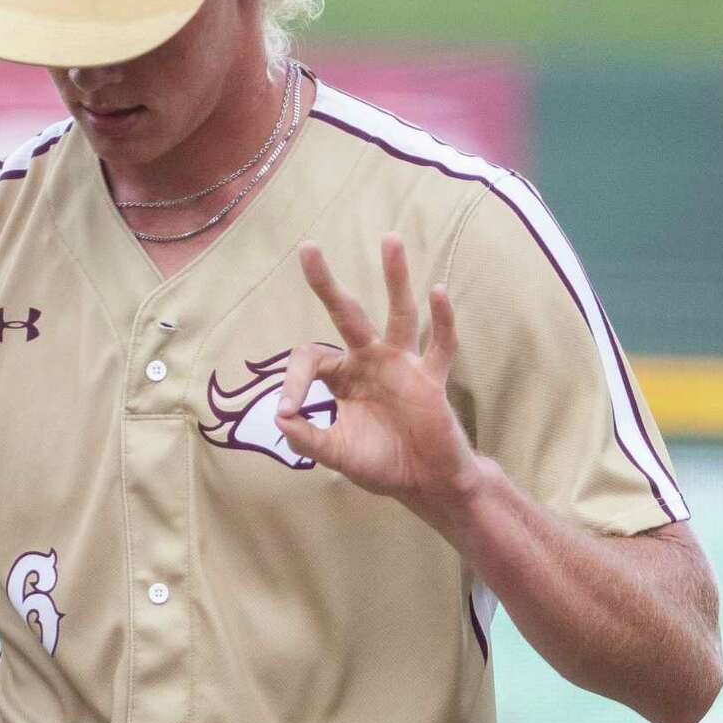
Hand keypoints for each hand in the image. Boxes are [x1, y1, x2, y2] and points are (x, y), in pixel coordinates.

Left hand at [275, 236, 480, 517]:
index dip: (293, 381)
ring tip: (390, 239)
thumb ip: (308, 439)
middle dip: (326, 284)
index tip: (289, 410)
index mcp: (343, 377)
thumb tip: (279, 418)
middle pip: (346, 313)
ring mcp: (403, 365)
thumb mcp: (337, 454)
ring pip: (398, 314)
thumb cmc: (381, 464)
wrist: (426, 483)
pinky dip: (442, 320)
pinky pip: (440, 345)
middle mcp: (371, 361)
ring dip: (395, 278)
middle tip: (306, 247)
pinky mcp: (431, 379)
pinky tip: (438, 291)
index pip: (310, 358)